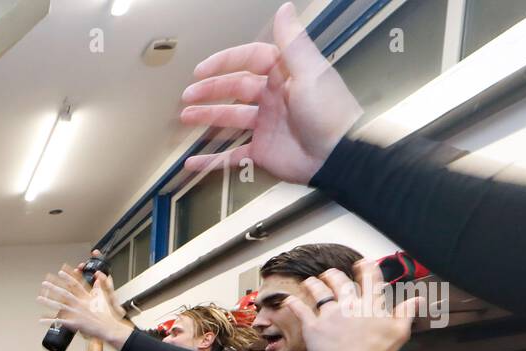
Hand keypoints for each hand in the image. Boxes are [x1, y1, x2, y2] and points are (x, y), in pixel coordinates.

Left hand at [37, 268, 128, 346]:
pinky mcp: (73, 323)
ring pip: (59, 306)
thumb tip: (97, 278)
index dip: (67, 277)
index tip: (60, 272)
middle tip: (44, 283)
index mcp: (85, 297)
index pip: (75, 284)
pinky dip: (50, 321)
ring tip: (39, 298)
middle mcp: (79, 304)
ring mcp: (75, 313)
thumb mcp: (102, 297)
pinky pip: (59, 322)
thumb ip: (98, 287)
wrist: (107, 327)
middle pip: (64, 293)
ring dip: (48, 302)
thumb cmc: (105, 314)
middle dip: (53, 287)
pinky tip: (41, 320)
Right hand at [180, 2, 362, 184]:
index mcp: (284, 76)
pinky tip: (194, 160)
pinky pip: (232, 156)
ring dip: (207, 117)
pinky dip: (212, 160)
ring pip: (230, 119)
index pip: (249, 60)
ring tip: (186, 117)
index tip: (202, 69)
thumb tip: (285, 9)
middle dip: (210, 90)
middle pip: (235, 89)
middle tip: (188, 95)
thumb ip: (293, 42)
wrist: (340, 156)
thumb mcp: (311, 71)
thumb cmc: (330, 112)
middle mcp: (273, 98)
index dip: (225, 62)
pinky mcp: (263, 151)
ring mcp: (267, 125)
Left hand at [288, 260, 422, 350]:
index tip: (362, 263)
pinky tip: (288, 298)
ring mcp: (329, 314)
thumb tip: (417, 300)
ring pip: (319, 292)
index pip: (370, 280)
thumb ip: (406, 312)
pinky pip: (301, 310)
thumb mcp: (399, 331)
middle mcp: (349, 305)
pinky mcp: (313, 326)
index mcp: (370, 305)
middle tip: (330, 273)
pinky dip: (294, 303)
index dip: (366, 269)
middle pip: (340, 282)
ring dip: (314, 284)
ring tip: (310, 281)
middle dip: (334, 275)